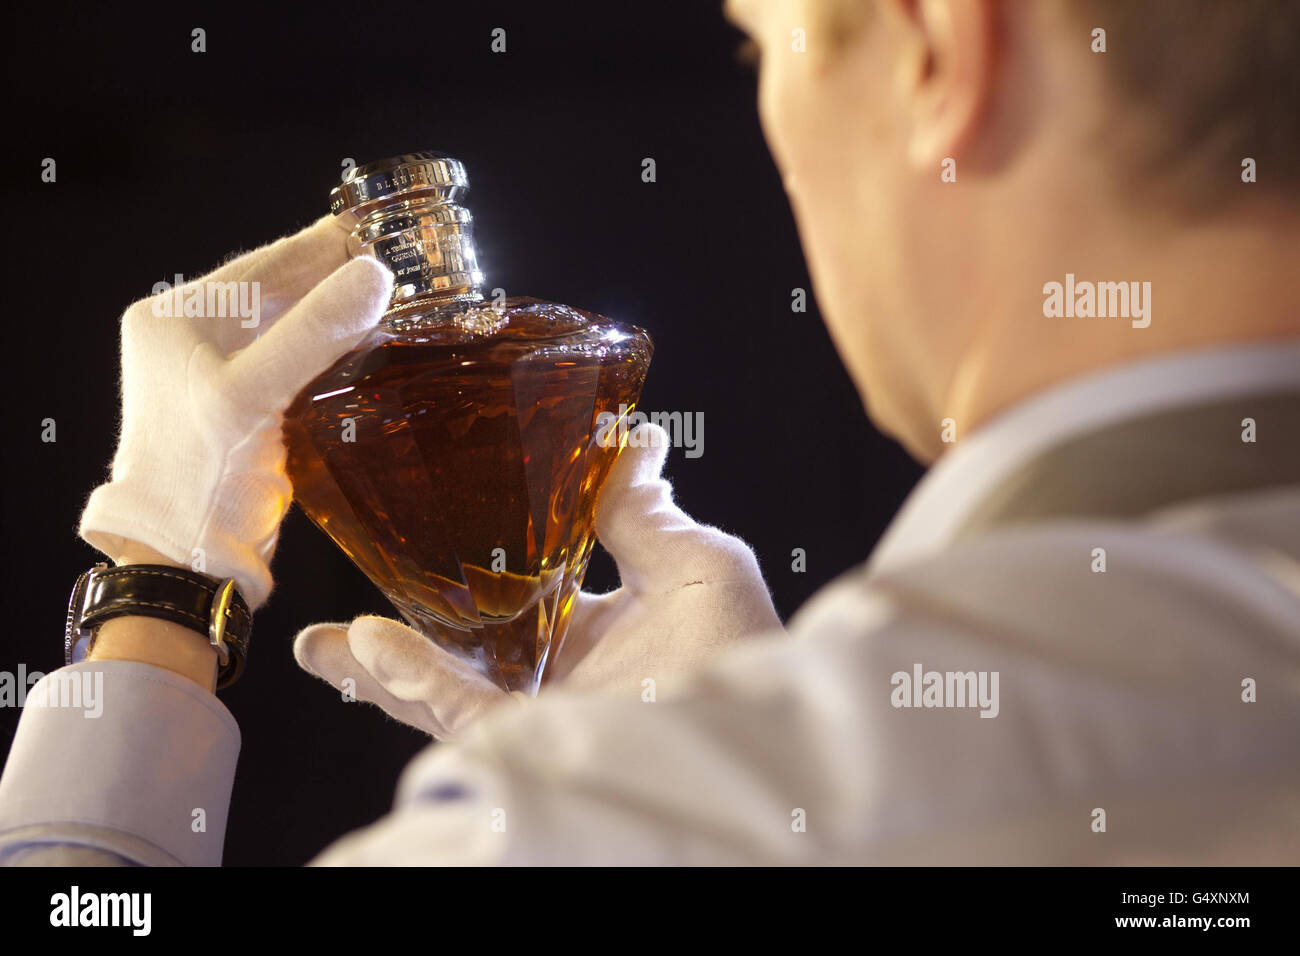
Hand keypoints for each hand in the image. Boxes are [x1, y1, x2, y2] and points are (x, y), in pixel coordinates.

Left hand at [79, 217, 393, 608]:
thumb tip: (374, 275)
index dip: (324, 248)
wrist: (184, 563)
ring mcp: (218, 372)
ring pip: (291, 325)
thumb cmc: (197, 484)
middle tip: (403, 269)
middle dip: (337, 281)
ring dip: (339, 315)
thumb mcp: (251, 399)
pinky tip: (369, 346)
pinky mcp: (245, 405)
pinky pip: (296, 361)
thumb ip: (312, 334)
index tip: (382, 235)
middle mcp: (190, 336)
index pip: (263, 264)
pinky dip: (332, 351)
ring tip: (396, 302)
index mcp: (174, 318)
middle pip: (279, 292)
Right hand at [293, 424, 782, 737]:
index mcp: (608, 628)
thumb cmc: (744, 658)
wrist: (759, 755)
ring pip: (445, 689)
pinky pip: (455, 714)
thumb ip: (644, 515)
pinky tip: (364, 645)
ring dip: (383, 665)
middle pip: (470, 646)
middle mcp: (568, 675)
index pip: (528, 589)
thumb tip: (631, 443)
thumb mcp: (702, 567)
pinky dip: (409, 681)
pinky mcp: (527, 748)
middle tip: (349, 604)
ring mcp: (544, 715)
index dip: (477, 559)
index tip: (430, 522)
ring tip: (322, 640)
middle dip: (403, 629)